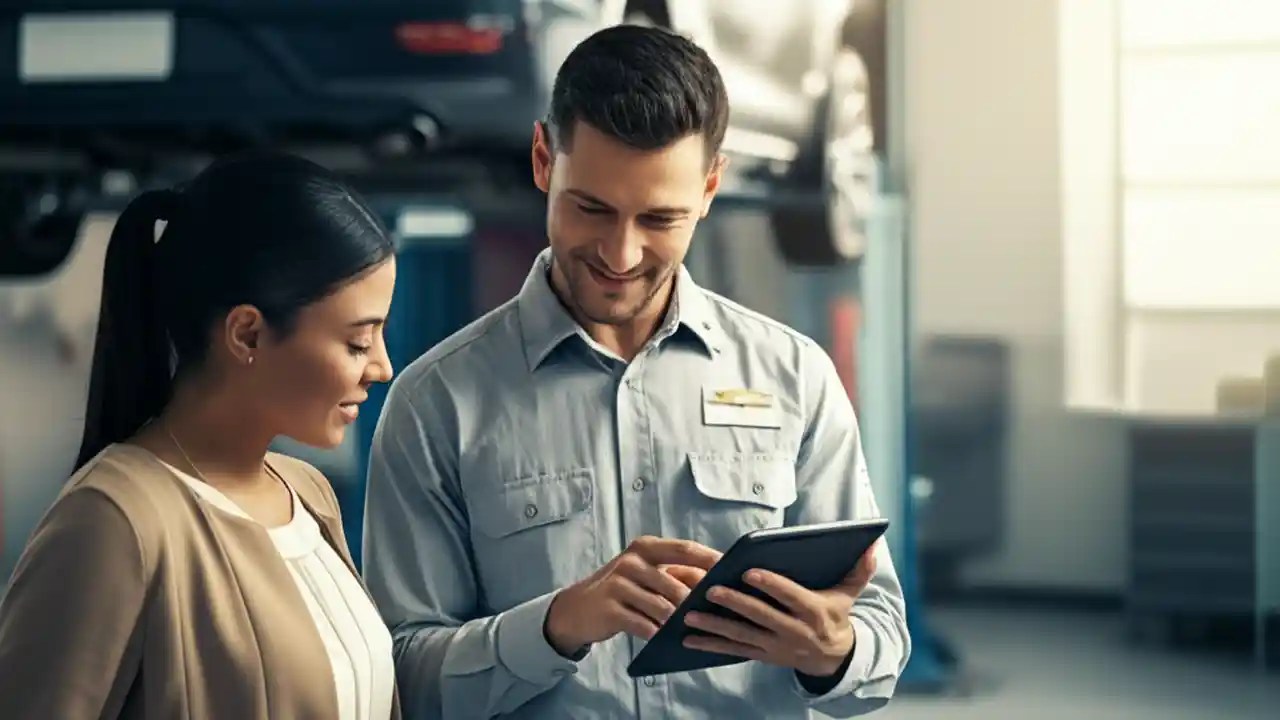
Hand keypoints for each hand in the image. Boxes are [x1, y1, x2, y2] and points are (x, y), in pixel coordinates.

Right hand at [545, 536, 721, 656]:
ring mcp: (619, 584)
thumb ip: (677, 575)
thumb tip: (717, 583)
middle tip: (718, 613)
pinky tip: (665, 639)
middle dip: (697, 600)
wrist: (578, 609)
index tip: (735, 570)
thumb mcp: (647, 575)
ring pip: (661, 606)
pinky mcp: (609, 608)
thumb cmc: (623, 590)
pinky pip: (642, 624)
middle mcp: (632, 561)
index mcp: (646, 547)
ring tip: (694, 631)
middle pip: (676, 581)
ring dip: (678, 621)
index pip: (685, 549)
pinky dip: (656, 633)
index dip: (711, 560)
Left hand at [682, 542, 878, 677]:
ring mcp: (776, 646)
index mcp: (813, 611)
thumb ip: (859, 570)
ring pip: (742, 635)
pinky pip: (733, 650)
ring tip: (690, 615)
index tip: (749, 571)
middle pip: (761, 616)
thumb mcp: (850, 594)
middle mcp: (793, 631)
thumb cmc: (835, 616)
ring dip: (714, 626)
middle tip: (711, 589)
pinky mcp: (762, 655)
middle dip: (735, 603)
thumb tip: (872, 545)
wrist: (833, 658)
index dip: (771, 584)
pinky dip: (710, 644)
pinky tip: (689, 638)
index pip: (790, 596)